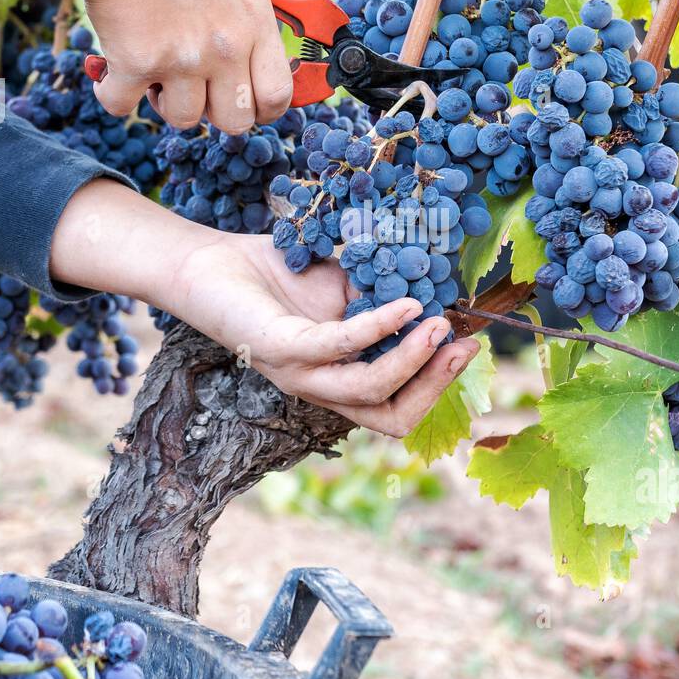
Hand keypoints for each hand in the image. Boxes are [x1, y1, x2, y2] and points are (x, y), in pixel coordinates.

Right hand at [47, 0, 316, 131]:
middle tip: (199, 86)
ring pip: (183, 119)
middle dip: (217, 110)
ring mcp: (180, 60)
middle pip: (234, 121)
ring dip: (168, 102)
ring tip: (158, 70)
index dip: (265, 109)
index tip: (249, 101)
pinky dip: (115, 95)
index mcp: (254, 23)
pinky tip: (114, 73)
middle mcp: (223, 50)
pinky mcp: (135, 61)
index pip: (277, 96)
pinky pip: (123, 105)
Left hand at [50, 182, 480, 435]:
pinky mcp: (277, 346)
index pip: (397, 408)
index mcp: (338, 379)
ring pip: (369, 391)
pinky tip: (404, 303)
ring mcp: (297, 372)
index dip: (438, 385)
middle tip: (463, 344)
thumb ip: (385, 296)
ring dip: (413, 361)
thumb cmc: (278, 273)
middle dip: (436, 384)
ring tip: (438, 324)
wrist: (209, 261)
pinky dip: (378, 327)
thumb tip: (437, 289)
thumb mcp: (346, 287)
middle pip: (391, 417)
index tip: (468, 344)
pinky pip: (337, 346)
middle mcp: (319, 387)